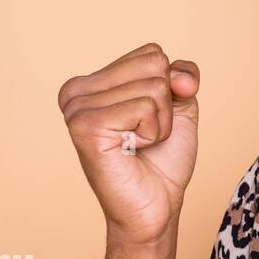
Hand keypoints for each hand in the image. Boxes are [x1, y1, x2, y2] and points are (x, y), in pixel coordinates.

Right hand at [58, 43, 200, 247]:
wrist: (156, 206)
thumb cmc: (162, 159)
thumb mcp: (180, 106)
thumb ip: (182, 76)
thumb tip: (178, 76)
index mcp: (90, 82)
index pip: (152, 53)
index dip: (169, 88)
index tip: (149, 120)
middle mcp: (75, 91)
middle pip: (155, 64)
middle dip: (166, 104)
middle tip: (145, 135)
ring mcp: (76, 108)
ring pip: (154, 86)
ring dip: (160, 122)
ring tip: (138, 145)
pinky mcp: (85, 126)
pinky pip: (146, 106)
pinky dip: (154, 132)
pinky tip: (132, 150)